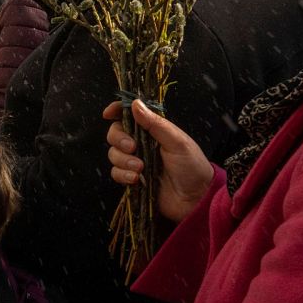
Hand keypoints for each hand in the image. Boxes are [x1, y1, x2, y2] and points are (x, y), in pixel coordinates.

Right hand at [104, 100, 214, 222]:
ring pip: (113, 154)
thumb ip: (155, 124)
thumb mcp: (177, 142)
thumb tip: (135, 104)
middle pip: (115, 134)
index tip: (108, 114)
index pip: (130, 115)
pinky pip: (116, 173)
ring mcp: (135, 161)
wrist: (195, 198)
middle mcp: (141, 143)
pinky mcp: (131, 178)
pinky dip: (123, 175)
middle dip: (119, 139)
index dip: (117, 111)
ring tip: (140, 168)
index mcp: (153, 130)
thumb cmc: (192, 166)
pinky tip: (136, 179)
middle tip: (132, 147)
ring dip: (123, 160)